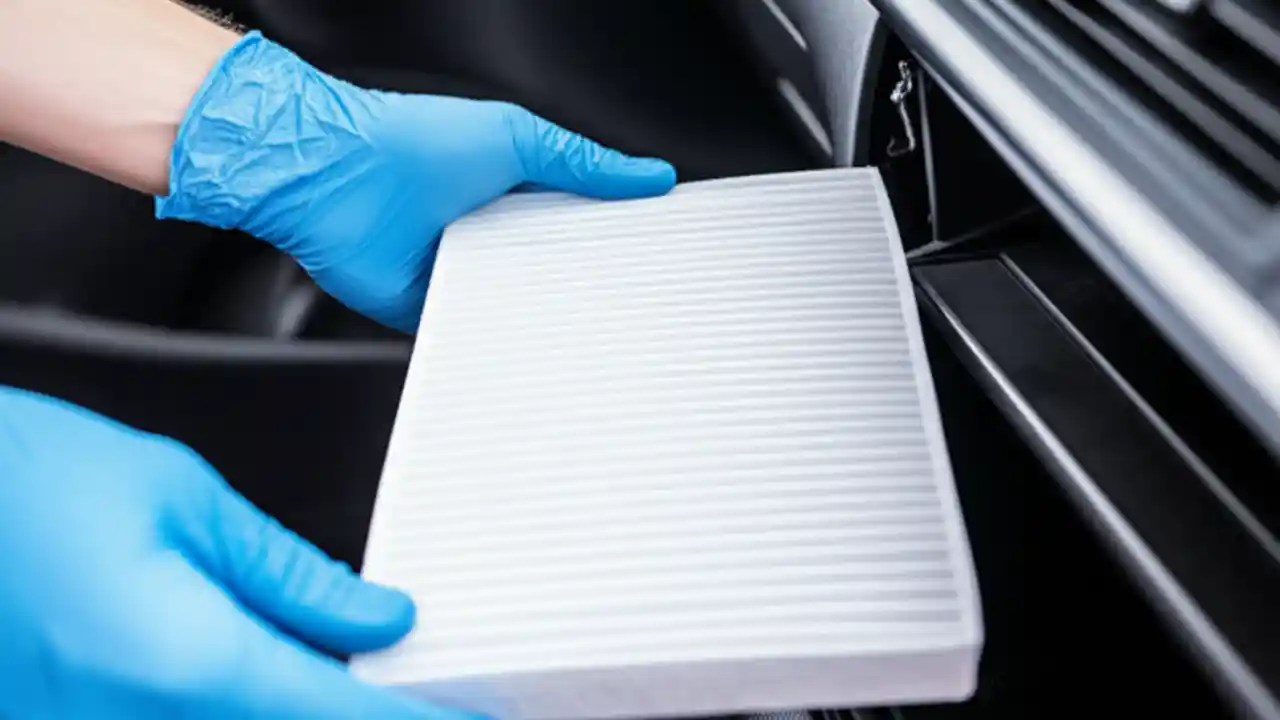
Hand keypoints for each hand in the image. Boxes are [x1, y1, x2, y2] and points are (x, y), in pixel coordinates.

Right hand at [0, 385, 475, 719]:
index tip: (480, 719)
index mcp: (187, 665)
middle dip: (371, 718)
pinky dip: (243, 711)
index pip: (345, 718)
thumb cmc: (23, 481)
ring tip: (356, 677)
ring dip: (306, 714)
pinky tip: (270, 674)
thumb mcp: (185, 501)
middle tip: (415, 687)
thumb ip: (290, 576)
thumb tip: (378, 616)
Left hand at [157, 31, 676, 331]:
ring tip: (582, 340)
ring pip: (520, 314)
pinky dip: (492, 347)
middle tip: (627, 314)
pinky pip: (473, 338)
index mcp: (521, 197)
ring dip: (541, 323)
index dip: (619, 247)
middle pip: (558, 279)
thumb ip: (585, 162)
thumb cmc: (413, 143)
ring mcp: (464, 278)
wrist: (335, 176)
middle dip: (588, 296)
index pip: (585, 231)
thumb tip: (651, 175)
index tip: (656, 265)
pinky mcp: (432, 313)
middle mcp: (495, 240)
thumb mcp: (518, 137)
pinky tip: (521, 354)